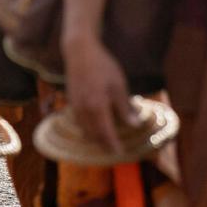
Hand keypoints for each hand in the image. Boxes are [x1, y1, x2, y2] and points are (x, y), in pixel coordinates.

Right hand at [61, 31, 138, 152]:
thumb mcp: (118, 85)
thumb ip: (125, 107)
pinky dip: (87, 128)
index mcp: (97, 107)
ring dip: (95, 137)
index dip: (113, 145)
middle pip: (94, 135)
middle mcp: (84, 110)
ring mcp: (75, 106)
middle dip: (104, 144)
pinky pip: (79, 121)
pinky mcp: (71, 101)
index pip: (106, 133)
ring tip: (106, 140)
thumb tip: (135, 125)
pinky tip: (95, 125)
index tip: (121, 153)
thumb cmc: (103, 66)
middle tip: (115, 149)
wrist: (80, 52)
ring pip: (85, 130)